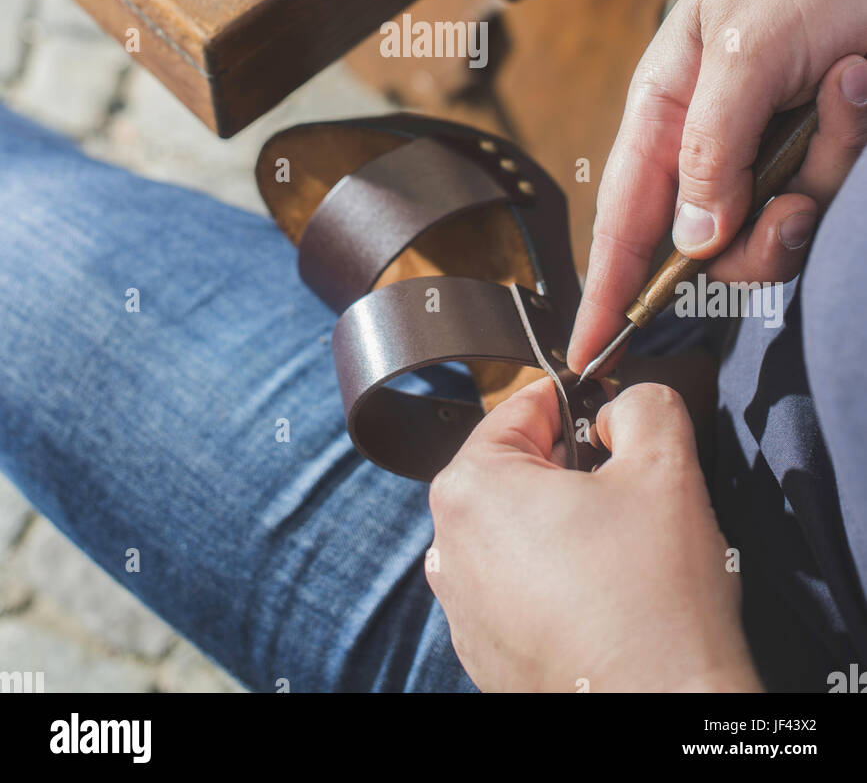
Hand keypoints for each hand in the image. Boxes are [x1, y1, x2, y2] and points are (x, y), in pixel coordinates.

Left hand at [428, 378, 762, 692]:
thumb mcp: (666, 465)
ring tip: (624, 554)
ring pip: (522, 528)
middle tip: (630, 495)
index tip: (616, 423)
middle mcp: (449, 547)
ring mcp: (464, 607)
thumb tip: (624, 403)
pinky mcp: (488, 652)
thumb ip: (643, 403)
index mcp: (471, 488)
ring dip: (569, 526)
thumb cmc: (656, 605)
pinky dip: (560, 580)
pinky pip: (521, 586)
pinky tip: (607, 597)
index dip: (581, 406)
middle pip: (519, 469)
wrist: (665, 715)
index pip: (523, 408)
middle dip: (575, 470)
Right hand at [569, 0, 866, 372]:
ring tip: (846, 85)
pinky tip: (859, 79)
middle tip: (795, 194)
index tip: (590, 353)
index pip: (622, 215)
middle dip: (759, 233)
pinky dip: (849, 143)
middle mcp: (710, 135)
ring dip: (821, 170)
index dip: (605, 286)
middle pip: (709, 243)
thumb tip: (690, 241)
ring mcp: (768, 144)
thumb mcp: (748, 50)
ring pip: (778, 225)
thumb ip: (712, 151)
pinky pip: (829, 190)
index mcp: (664, 105)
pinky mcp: (821, 145)